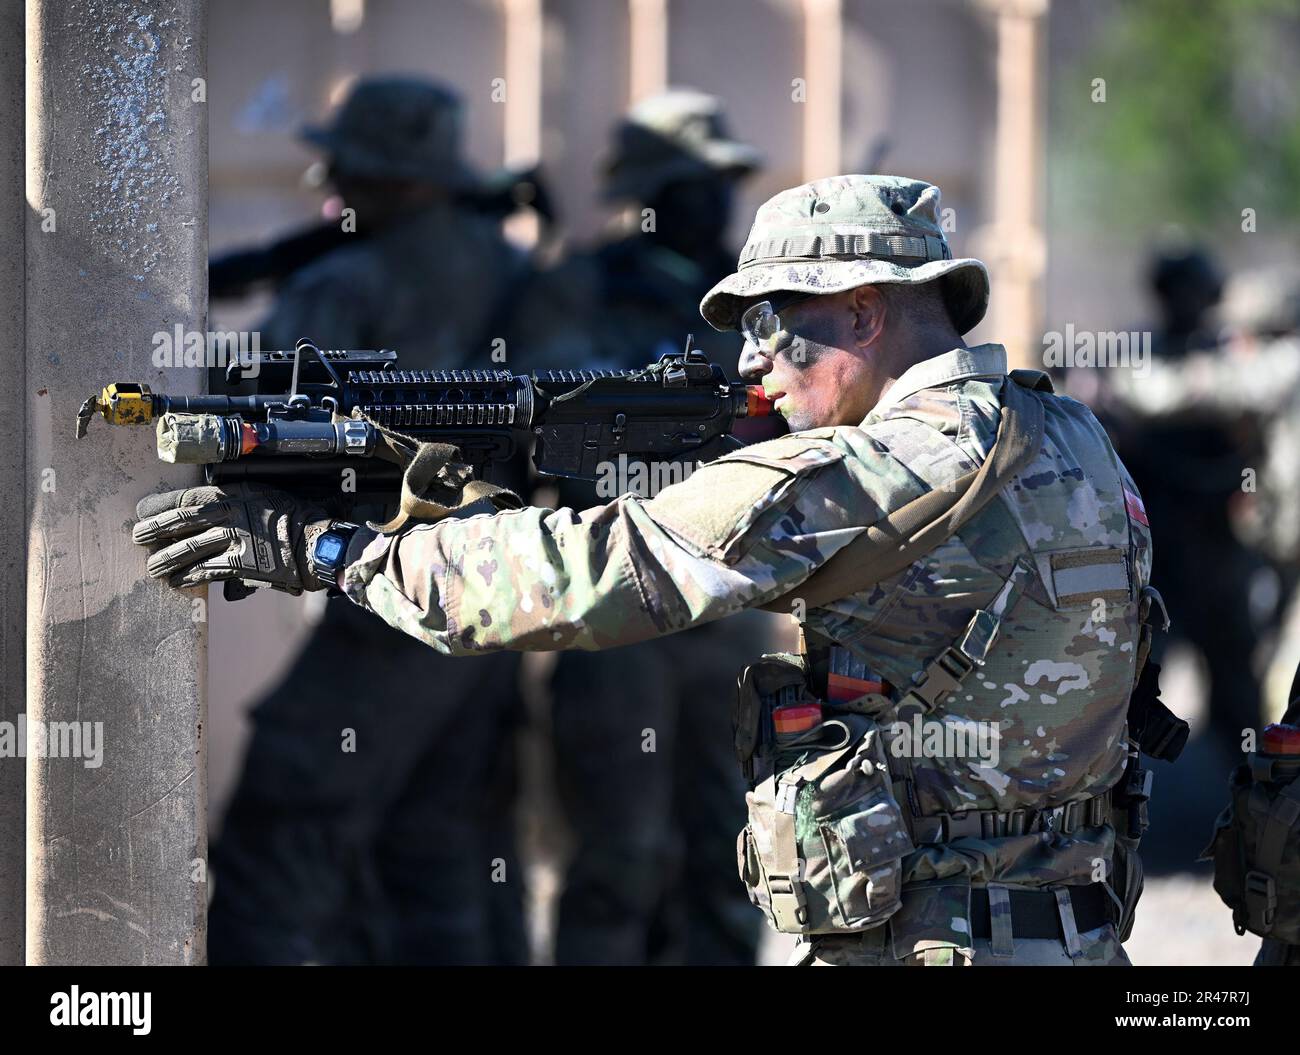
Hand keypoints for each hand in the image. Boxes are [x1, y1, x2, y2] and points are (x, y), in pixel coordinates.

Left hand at [132, 483, 336, 594]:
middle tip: (138, 537)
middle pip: (180, 521)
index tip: (143, 511)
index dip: (161, 505)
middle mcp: (229, 513)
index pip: (186, 498)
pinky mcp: (239, 563)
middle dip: (155, 530)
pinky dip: (188, 577)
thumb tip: (210, 516)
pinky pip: (205, 571)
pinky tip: (178, 582)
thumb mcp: (262, 497)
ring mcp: (232, 538)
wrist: (315, 542)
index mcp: (232, 494)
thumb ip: (235, 505)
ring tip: (153, 567)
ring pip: (187, 548)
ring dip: (166, 559)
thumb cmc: (293, 519)